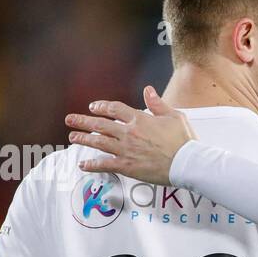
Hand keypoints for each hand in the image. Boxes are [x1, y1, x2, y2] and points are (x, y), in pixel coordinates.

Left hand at [66, 85, 195, 183]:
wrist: (186, 163)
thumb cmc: (184, 142)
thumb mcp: (174, 116)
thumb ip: (158, 103)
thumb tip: (148, 90)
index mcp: (140, 119)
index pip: (115, 109)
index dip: (102, 107)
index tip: (93, 107)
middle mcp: (129, 132)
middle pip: (100, 124)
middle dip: (83, 121)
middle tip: (71, 120)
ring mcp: (126, 149)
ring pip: (98, 142)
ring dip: (83, 139)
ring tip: (73, 137)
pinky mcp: (127, 166)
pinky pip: (105, 164)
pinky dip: (92, 165)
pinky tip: (83, 165)